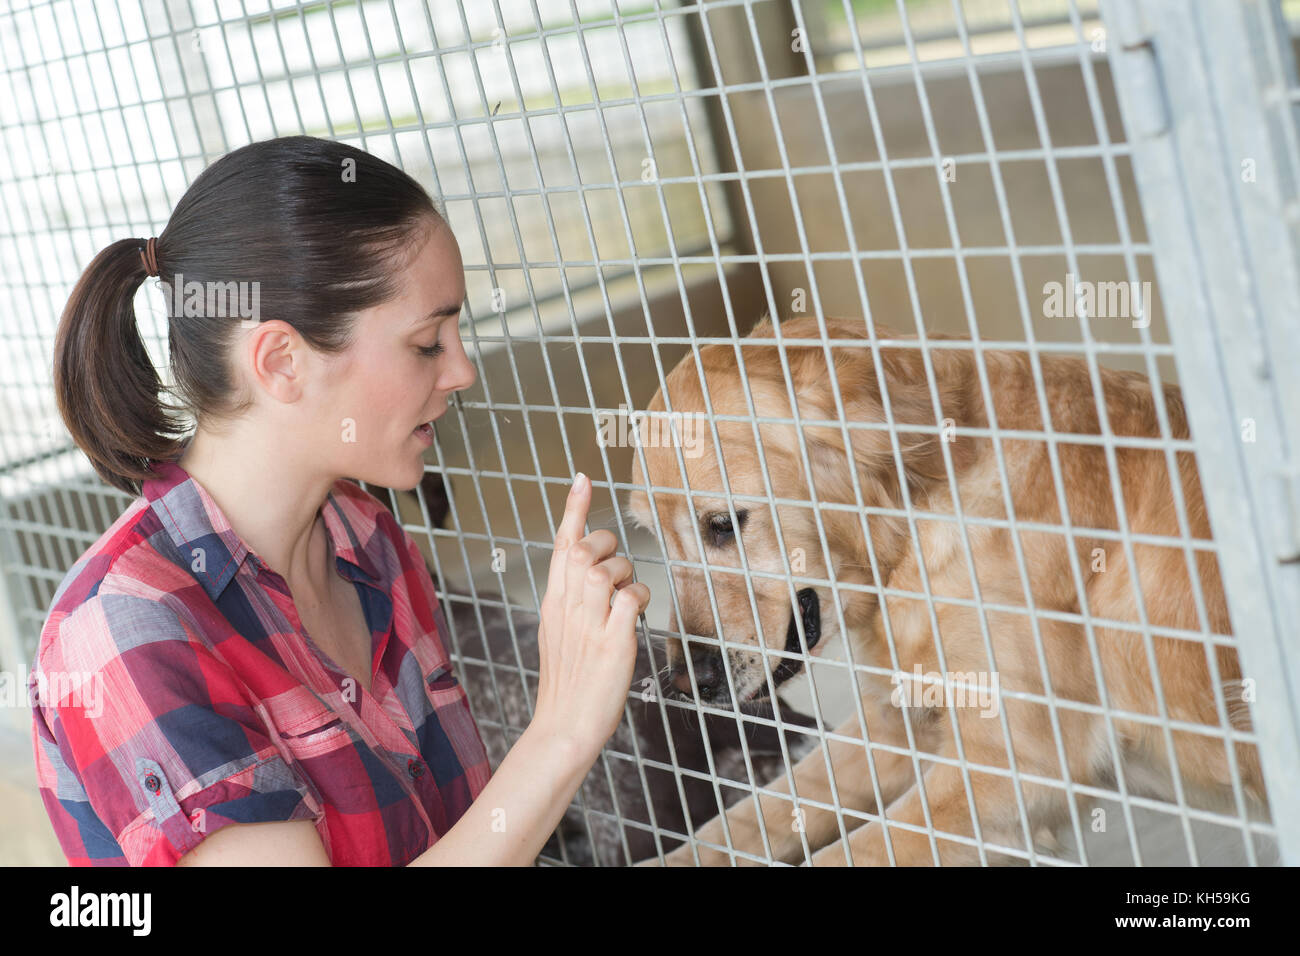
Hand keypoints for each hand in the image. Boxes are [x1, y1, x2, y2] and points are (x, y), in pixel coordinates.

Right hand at [531, 473, 650, 757]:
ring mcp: (588, 623)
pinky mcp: (612, 641)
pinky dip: (639, 598)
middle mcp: (567, 607)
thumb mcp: (561, 630)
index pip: (562, 545)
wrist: (566, 725)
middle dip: (606, 546)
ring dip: (624, 575)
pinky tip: (635, 615)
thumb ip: (572, 596)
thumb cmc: (570, 680)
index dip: (573, 509)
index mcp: (553, 602)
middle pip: (584, 550)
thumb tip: (588, 568)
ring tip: (622, 600)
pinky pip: (630, 598)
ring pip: (606, 569)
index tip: (582, 478)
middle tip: (616, 569)